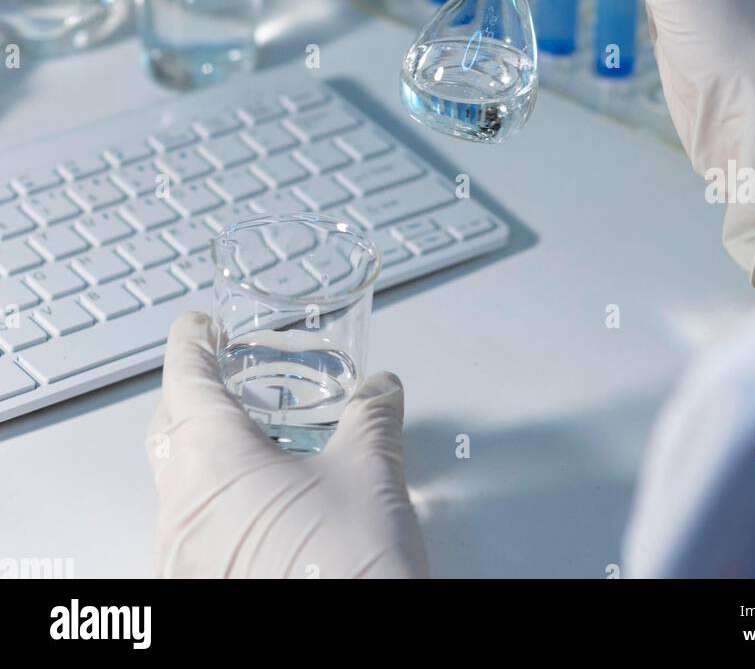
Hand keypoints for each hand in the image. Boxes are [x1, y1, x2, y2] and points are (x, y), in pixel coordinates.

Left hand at [147, 313, 428, 578]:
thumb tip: (380, 391)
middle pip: (169, 430)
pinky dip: (215, 503)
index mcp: (211, 462)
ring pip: (177, 485)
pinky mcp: (196, 592)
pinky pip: (191, 531)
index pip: (184, 379)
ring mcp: (182, 560)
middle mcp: (181, 509)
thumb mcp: (372, 473)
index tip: (197, 325)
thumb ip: (371, 417)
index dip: (191, 343)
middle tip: (223, 376)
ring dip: (205, 454)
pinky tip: (259, 509)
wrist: (356, 654)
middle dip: (193, 396)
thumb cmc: (349, 573)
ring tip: (253, 443)